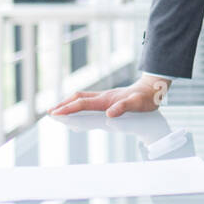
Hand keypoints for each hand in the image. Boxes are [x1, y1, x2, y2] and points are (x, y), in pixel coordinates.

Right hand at [49, 75, 170, 117]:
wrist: (152, 89)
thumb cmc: (145, 99)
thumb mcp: (137, 105)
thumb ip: (123, 108)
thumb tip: (109, 114)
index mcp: (107, 99)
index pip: (83, 104)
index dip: (68, 108)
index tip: (56, 113)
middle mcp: (103, 96)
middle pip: (78, 98)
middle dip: (63, 105)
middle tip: (50, 112)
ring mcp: (105, 96)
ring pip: (82, 98)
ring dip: (68, 103)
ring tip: (58, 109)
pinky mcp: (108, 98)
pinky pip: (89, 100)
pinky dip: (78, 103)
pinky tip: (77, 108)